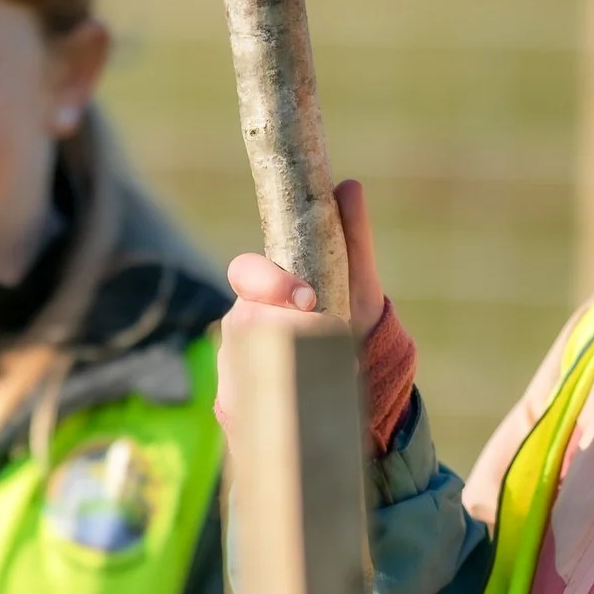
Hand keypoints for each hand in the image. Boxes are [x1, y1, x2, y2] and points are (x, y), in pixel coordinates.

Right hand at [220, 180, 385, 439]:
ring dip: (285, 373)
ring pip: (242, 366)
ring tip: (326, 381)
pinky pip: (242, 405)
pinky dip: (274, 407)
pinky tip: (300, 409)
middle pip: (240, 323)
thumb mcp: (358, 283)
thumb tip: (348, 185)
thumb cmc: (352, 322)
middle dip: (277, 331)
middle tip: (316, 342)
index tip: (307, 297)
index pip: (247, 273)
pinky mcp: (235, 406)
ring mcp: (235, 366)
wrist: (358, 387)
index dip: (270, 282)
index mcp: (266, 290)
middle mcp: (244, 324)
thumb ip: (351, 237)